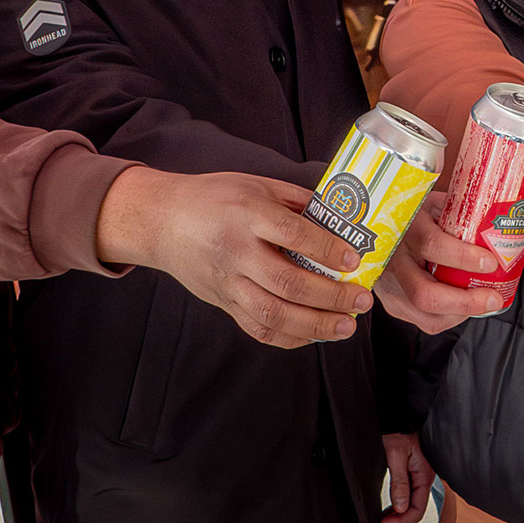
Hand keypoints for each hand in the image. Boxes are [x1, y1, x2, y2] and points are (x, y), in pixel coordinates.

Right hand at [95, 168, 371, 348]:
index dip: (327, 250)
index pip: (293, 235)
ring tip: (346, 327)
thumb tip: (341, 219)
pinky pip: (257, 328)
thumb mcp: (256, 185)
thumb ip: (297, 201)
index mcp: (246, 214)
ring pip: (272, 314)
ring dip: (315, 325)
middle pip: (287, 283)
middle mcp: (235, 252)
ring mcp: (227, 282)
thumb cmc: (213, 198)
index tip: (354, 260)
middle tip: (361, 300)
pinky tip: (315, 335)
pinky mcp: (222, 302)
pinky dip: (289, 337)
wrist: (162, 221)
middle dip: (331, 297)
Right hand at [375, 191, 510, 333]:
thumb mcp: (432, 204)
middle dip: (465, 302)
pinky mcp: (392, 303)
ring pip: (425, 314)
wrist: (373, 229)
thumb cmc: (411, 215)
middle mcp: (394, 260)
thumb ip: (459, 211)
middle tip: (492, 298)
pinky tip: (462, 306)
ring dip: (460, 313)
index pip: (433, 246)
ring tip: (483, 303)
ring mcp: (389, 286)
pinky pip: (423, 320)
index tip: (490, 262)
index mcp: (406, 228)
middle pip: (426, 294)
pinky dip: (449, 317)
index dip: (464, 258)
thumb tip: (499, 215)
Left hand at [380, 432, 432, 522]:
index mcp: (424, 475)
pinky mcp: (408, 475)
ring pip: (408, 508)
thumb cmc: (397, 427)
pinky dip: (394, 511)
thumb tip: (400, 507)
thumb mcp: (396, 453)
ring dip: (394, 522)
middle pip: (412, 513)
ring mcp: (416, 478)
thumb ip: (400, 481)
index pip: (416, 510)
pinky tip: (385, 517)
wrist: (396, 413)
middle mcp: (422, 479)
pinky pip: (404, 499)